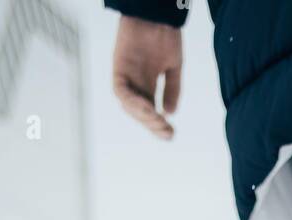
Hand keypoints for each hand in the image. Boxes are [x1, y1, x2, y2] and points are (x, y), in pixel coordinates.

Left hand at [112, 17, 182, 139]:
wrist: (158, 13)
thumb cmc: (165, 34)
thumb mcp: (173, 66)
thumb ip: (172, 89)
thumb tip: (169, 113)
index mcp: (148, 83)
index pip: (151, 111)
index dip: (159, 125)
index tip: (171, 134)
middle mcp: (135, 82)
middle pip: (139, 112)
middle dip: (152, 124)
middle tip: (166, 130)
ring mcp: (126, 75)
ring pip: (128, 105)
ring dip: (142, 116)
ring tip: (156, 120)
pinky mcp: (118, 66)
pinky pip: (120, 91)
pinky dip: (132, 102)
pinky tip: (147, 107)